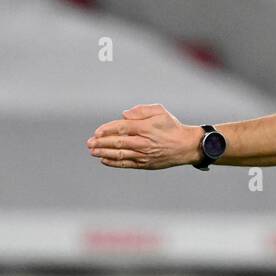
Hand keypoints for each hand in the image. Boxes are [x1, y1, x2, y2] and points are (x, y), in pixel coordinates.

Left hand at [86, 105, 202, 168]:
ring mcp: (143, 155)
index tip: (96, 132)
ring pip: (120, 154)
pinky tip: (104, 160)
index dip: (107, 130)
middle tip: (89, 143)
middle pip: (117, 142)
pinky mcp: (145, 164)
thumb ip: (141, 111)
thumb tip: (124, 115)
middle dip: (101, 143)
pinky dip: (114, 162)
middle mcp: (142, 142)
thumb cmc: (172, 126)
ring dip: (104, 153)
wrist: (186, 146)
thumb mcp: (159, 111)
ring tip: (92, 152)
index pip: (121, 128)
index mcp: (145, 128)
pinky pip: (127, 164)